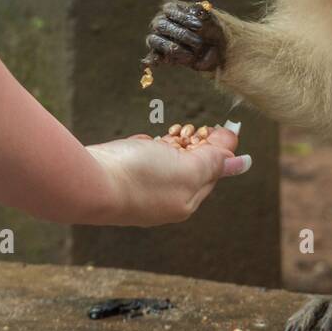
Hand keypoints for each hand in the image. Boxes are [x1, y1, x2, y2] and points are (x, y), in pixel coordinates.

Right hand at [86, 123, 249, 226]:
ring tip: (170, 134)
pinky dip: (149, 147)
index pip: (212, 172)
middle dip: (195, 145)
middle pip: (191, 168)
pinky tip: (145, 141)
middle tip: (187, 130)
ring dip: (173, 144)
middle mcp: (164, 200)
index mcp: (185, 202)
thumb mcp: (188, 169)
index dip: (218, 148)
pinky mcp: (121, 175)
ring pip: (166, 162)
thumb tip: (243, 162)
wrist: (87, 183)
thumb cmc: (139, 177)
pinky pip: (143, 160)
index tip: (216, 128)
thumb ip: (214, 162)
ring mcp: (141, 189)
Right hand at [145, 0, 225, 71]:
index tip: (199, 26)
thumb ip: (205, 17)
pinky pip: (152, 57)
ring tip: (191, 55)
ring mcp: (157, 38)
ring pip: (155, 41)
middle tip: (199, 42)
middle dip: (182, 35)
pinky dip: (157, 60)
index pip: (169, 10)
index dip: (184, 18)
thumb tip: (200, 12)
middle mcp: (160, 21)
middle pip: (161, 25)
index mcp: (171, 9)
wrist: (213, 49)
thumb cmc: (210, 30)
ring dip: (174, 48)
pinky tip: (165, 61)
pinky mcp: (157, 54)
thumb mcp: (212, 22)